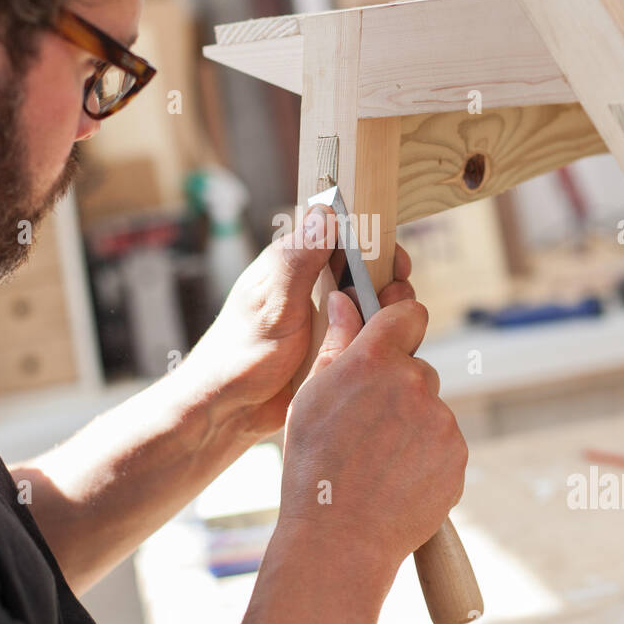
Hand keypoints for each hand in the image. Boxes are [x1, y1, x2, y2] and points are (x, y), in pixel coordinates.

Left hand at [183, 204, 415, 440]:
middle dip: (387, 282)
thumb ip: (298, 261)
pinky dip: (379, 338)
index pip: (343, 235)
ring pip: (370, 303)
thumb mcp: (273, 305)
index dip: (374, 243)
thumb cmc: (241, 353)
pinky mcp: (332, 346)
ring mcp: (324, 318)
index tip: (394, 260)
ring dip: (386, 312)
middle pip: (365, 270)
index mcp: (294, 264)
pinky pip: (365, 335)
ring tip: (387, 327)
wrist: (230, 410)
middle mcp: (312, 286)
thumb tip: (325, 213)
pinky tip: (383, 351)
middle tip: (393, 299)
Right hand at [275, 292, 467, 574]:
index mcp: (375, 359)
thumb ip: (336, 342)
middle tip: (365, 423)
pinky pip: (443, 443)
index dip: (398, 324)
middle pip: (416, 368)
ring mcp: (442, 421)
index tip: (389, 339)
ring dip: (410, 424)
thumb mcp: (311, 397)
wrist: (340, 539)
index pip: (409, 313)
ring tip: (376, 460)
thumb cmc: (314, 467)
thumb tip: (345, 300)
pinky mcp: (457, 456)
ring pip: (429, 409)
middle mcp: (415, 382)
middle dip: (397, 386)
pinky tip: (394, 478)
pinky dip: (424, 455)